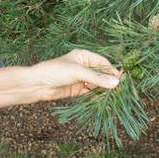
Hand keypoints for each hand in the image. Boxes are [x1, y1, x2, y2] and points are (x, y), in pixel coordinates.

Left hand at [0, 49, 120, 110]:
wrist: (36, 84)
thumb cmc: (55, 71)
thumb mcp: (77, 72)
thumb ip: (96, 78)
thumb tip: (115, 83)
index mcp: (84, 56)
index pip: (103, 62)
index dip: (112, 70)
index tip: (121, 79)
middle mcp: (84, 66)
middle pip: (101, 74)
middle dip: (109, 81)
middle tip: (120, 90)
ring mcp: (81, 78)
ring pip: (97, 84)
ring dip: (104, 90)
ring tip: (113, 97)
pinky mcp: (77, 89)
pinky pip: (91, 92)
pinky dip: (97, 97)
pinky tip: (103, 101)